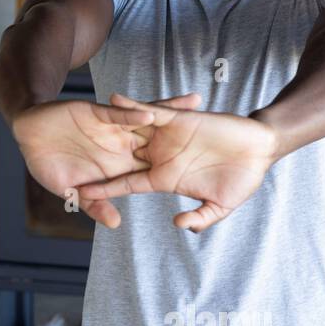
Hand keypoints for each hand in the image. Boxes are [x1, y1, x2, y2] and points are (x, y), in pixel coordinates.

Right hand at [9, 93, 200, 227]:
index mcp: (117, 166)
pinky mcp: (95, 114)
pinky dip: (133, 113)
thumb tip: (115, 223)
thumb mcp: (68, 190)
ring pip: (146, 118)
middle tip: (219, 127)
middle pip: (160, 138)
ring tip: (196, 102)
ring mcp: (110, 128)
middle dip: (187, 132)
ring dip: (170, 111)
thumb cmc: (45, 163)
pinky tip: (151, 113)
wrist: (27, 133)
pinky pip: (119, 114)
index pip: (151, 168)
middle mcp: (120, 144)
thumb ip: (94, 204)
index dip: (176, 168)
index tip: (205, 170)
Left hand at [77, 92, 280, 231]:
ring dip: (105, 126)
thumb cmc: (244, 178)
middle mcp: (159, 156)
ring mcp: (165, 136)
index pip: (127, 184)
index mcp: (165, 178)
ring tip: (75, 119)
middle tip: (64, 154)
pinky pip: (149, 111)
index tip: (79, 195)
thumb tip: (178, 225)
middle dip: (94, 156)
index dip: (104, 189)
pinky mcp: (176, 118)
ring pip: (128, 130)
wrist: (260, 147)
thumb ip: (201, 217)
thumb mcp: (221, 205)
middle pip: (119, 156)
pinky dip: (132, 106)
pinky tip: (111, 100)